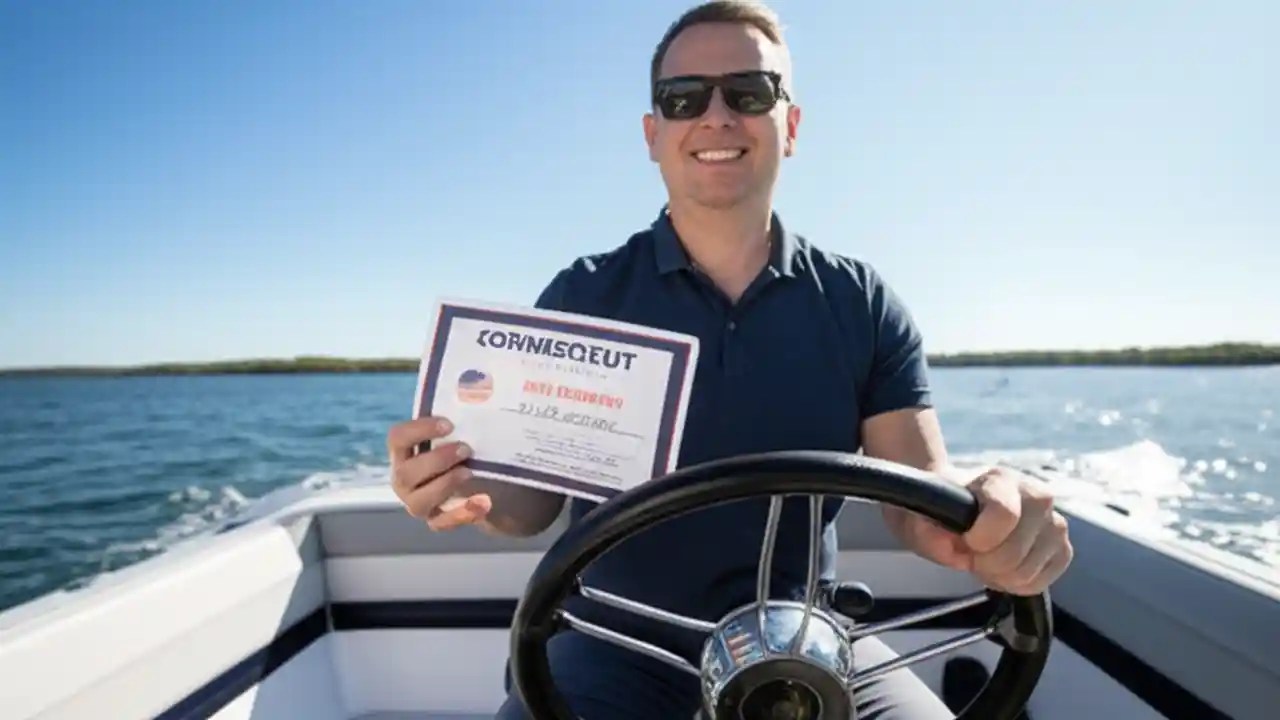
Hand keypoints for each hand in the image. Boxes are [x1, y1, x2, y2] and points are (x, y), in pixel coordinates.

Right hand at [387, 416, 491, 530]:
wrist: (479, 482)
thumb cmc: (462, 449)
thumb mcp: (459, 431)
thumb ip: (461, 414)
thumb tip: (485, 380)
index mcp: (404, 452)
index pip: (397, 438)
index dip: (419, 430)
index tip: (449, 423)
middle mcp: (404, 479)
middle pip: (406, 473)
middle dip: (436, 460)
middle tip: (465, 448)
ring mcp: (417, 502)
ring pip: (418, 502)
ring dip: (445, 485)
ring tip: (470, 471)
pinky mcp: (436, 520)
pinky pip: (443, 524)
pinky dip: (463, 514)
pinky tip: (484, 502)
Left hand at [903, 467, 1072, 594]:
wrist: (957, 508)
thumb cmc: (940, 512)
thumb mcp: (920, 518)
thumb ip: (928, 534)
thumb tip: (954, 550)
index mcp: (1001, 480)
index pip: (1005, 514)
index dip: (980, 539)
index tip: (965, 539)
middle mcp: (1037, 496)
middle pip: (1016, 551)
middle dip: (986, 563)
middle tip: (972, 554)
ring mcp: (1055, 523)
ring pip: (1028, 571)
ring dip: (1000, 576)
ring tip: (986, 560)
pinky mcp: (1062, 549)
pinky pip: (1042, 582)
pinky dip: (1017, 585)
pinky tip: (1003, 570)